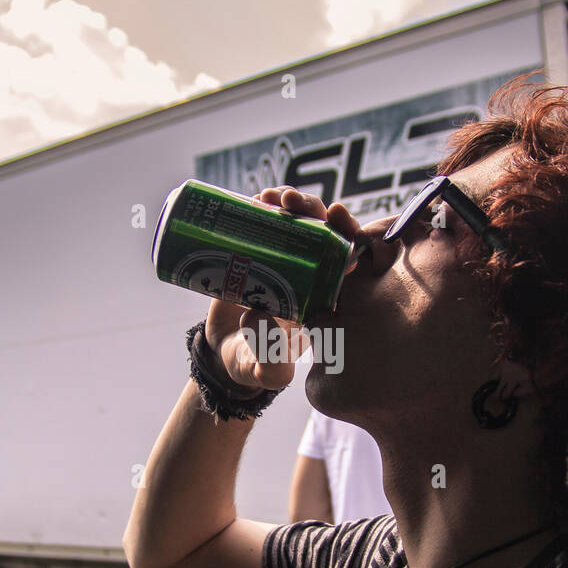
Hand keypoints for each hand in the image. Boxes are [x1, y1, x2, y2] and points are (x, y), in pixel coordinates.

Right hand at [204, 187, 360, 391]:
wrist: (221, 352)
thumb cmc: (250, 363)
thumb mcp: (263, 370)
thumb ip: (268, 357)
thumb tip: (260, 315)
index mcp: (323, 300)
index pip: (345, 261)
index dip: (345, 234)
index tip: (332, 215)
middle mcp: (310, 277)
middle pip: (321, 234)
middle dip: (312, 210)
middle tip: (289, 200)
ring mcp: (286, 262)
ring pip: (297, 224)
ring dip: (289, 204)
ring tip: (267, 197)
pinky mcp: (262, 253)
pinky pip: (271, 223)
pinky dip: (267, 207)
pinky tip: (257, 198)